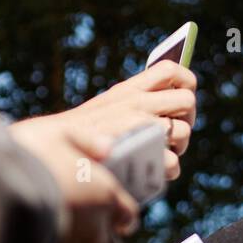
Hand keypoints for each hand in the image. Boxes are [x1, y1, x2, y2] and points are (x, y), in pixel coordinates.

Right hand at [10, 116, 136, 242]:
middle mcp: (95, 233)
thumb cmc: (26, 158)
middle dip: (103, 242)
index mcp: (105, 198)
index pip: (128, 215)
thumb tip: (108, 146)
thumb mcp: (57, 132)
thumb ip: (86, 140)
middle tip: (86, 231)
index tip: (112, 211)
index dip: (120, 214)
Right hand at [62, 61, 197, 178]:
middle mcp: (138, 103)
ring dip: (178, 148)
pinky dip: (167, 171)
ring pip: (184, 132)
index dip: (186, 81)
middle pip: (188, 101)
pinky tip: (153, 173)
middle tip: (175, 133)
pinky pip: (174, 162)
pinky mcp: (144, 153)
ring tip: (161, 155)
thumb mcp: (106, 109)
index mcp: (128, 90)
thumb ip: (134, 102)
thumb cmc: (82, 137)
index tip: (185, 93)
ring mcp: (142, 127)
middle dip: (188, 119)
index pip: (171, 70)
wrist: (55, 155)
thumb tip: (171, 100)